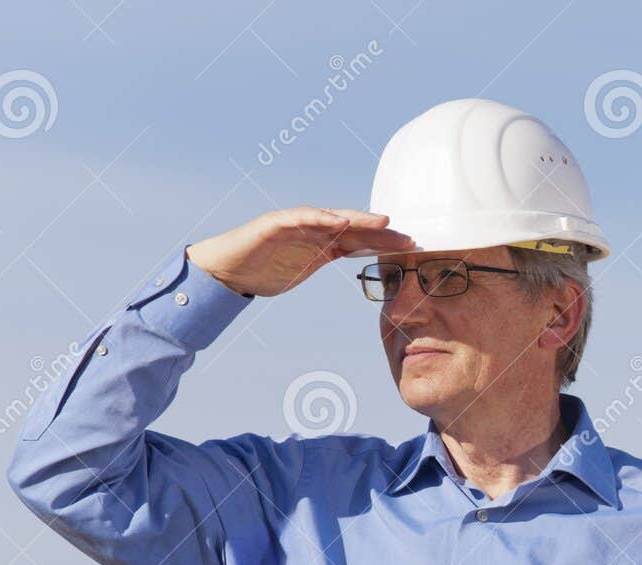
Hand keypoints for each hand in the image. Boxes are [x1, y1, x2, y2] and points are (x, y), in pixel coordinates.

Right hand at [186, 207, 413, 297]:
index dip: (385, 242)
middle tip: (408, 236)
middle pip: (353, 226)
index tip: (412, 247)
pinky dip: (319, 218)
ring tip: (381, 222)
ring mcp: (294, 223)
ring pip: (330, 218)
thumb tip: (359, 269)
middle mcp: (313, 228)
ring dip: (357, 219)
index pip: (361, 240)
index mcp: (323, 242)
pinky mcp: (274, 224)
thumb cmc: (267, 267)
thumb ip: (330, 259)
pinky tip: (338, 221)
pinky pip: (299, 218)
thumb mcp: (307, 266)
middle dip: (380, 230)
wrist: (228, 270)